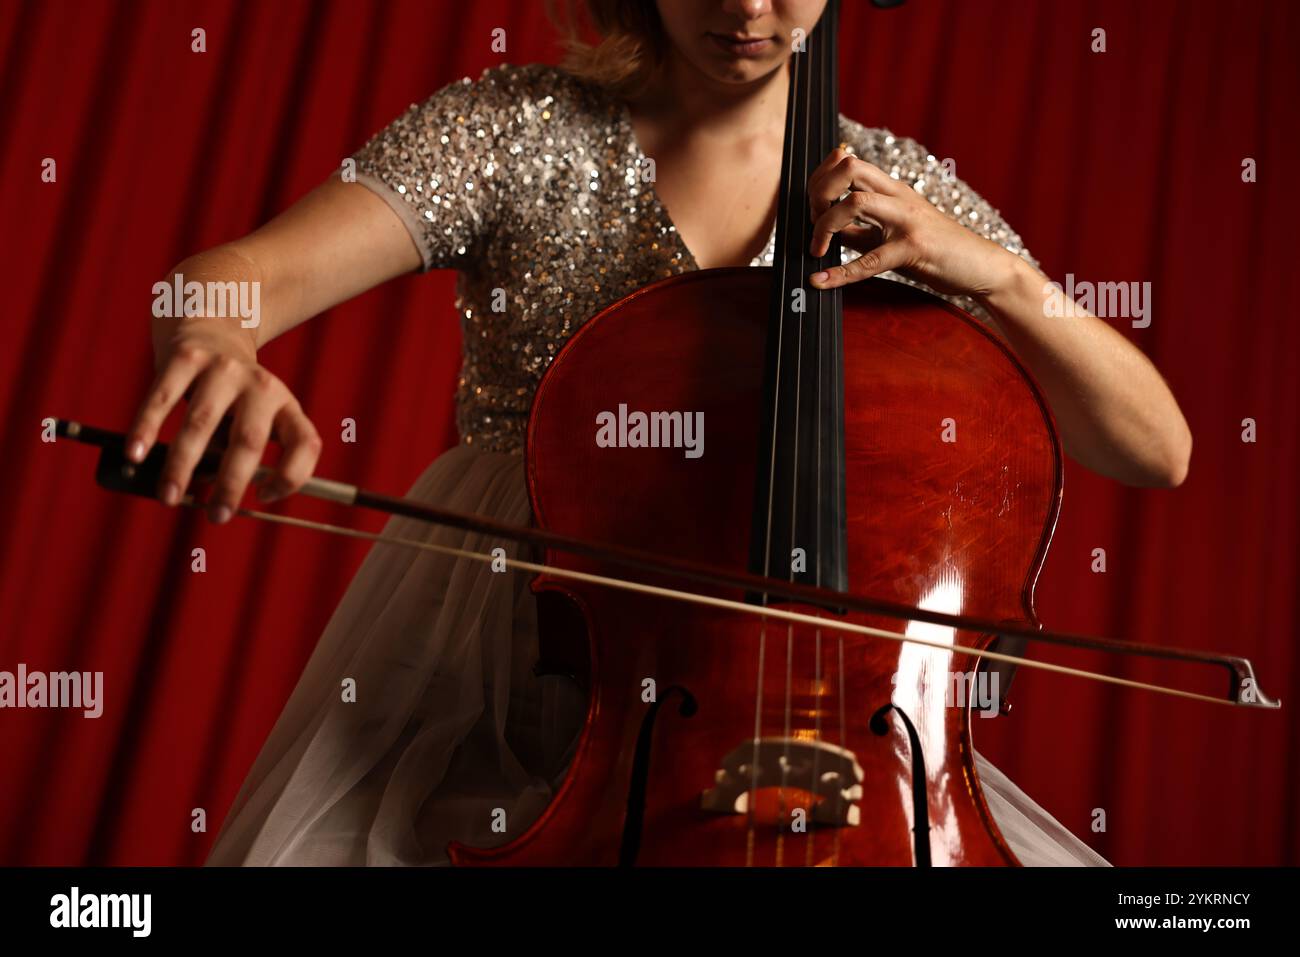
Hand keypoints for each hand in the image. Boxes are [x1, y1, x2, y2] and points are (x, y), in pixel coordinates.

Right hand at [125, 328, 321, 521]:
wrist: (213, 328)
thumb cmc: (233, 395)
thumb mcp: (254, 417)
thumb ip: (238, 453)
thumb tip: (210, 495)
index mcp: (286, 405)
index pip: (305, 442)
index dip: (292, 476)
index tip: (262, 497)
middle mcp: (261, 386)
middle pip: (249, 440)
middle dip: (232, 484)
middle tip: (216, 516)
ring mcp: (224, 369)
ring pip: (202, 423)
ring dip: (183, 466)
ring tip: (170, 496)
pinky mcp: (187, 358)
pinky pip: (163, 398)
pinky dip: (147, 428)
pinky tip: (136, 454)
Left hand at [806, 147, 1024, 299]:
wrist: (983, 266)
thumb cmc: (938, 251)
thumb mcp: (893, 234)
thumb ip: (862, 230)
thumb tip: (828, 234)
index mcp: (893, 189)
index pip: (847, 164)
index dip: (820, 181)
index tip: (813, 209)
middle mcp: (898, 196)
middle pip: (849, 167)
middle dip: (818, 191)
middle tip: (811, 221)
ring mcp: (906, 219)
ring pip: (855, 202)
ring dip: (825, 224)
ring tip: (816, 249)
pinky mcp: (913, 248)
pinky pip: (869, 260)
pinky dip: (840, 273)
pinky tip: (821, 281)